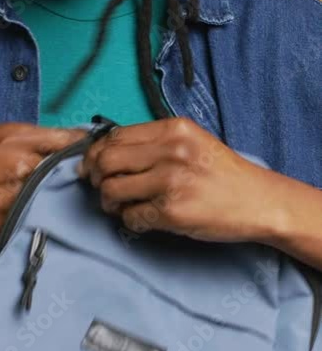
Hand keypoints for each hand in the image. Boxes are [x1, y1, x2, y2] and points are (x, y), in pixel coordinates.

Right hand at [0, 122, 86, 256]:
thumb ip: (19, 140)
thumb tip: (55, 140)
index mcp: (9, 134)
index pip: (63, 136)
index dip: (78, 145)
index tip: (86, 152)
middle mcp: (18, 155)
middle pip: (66, 160)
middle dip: (73, 167)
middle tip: (77, 174)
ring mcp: (19, 185)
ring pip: (59, 184)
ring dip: (63, 188)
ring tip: (58, 193)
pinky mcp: (17, 212)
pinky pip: (45, 207)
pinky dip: (49, 207)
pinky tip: (43, 208)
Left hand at [76, 117, 279, 242]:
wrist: (259, 200)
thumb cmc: (222, 173)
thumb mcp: (191, 142)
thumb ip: (154, 142)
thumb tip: (106, 152)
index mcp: (173, 129)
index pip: (114, 136)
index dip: (95, 154)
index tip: (91, 166)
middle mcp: (170, 151)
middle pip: (106, 161)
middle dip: (95, 177)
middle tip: (100, 188)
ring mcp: (170, 182)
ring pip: (112, 190)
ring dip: (109, 202)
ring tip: (121, 206)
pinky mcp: (172, 212)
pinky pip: (130, 217)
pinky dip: (129, 221)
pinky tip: (143, 218)